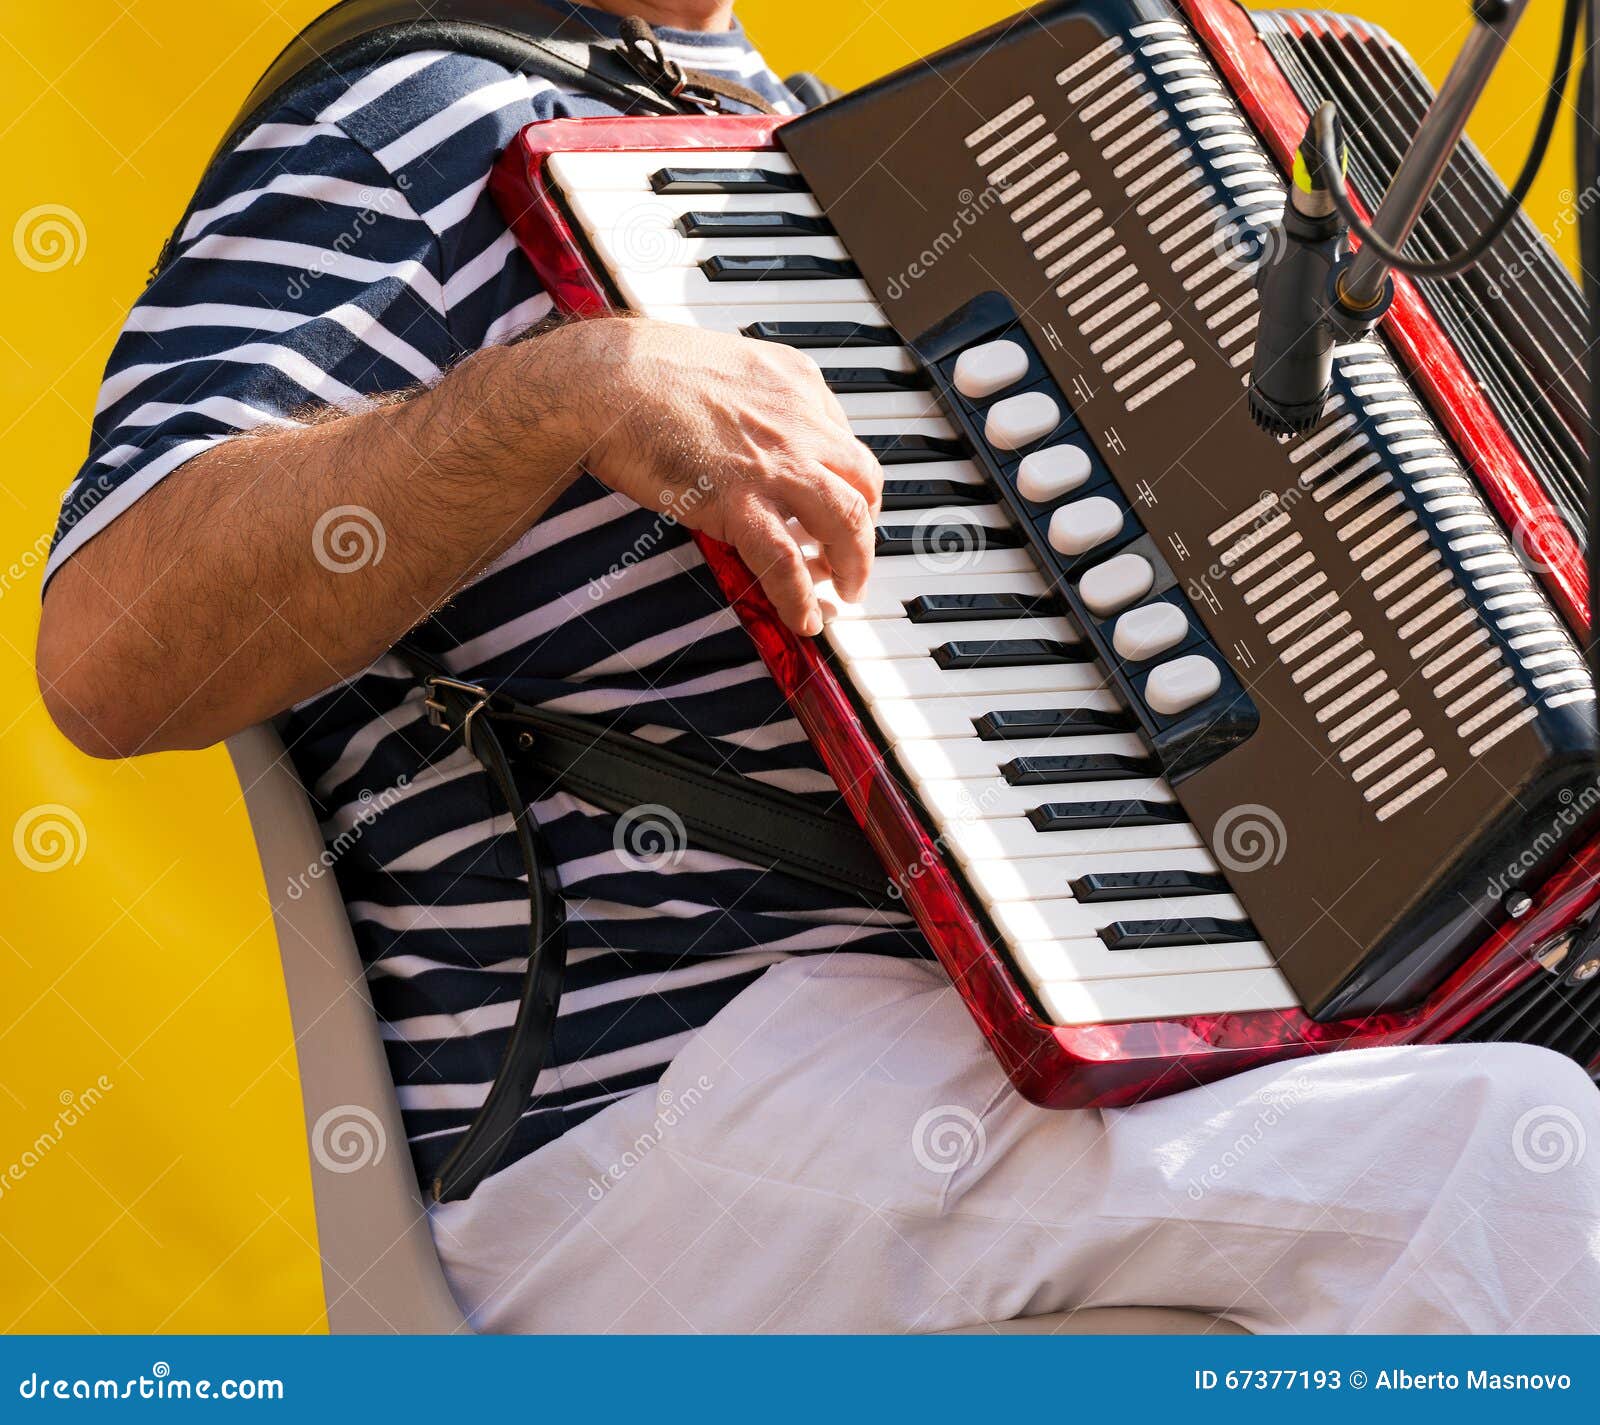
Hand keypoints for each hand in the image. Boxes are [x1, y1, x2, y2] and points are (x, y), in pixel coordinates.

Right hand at [546, 317, 882, 635]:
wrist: (603, 382)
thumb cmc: (640, 369)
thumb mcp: (722, 361)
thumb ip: (751, 396)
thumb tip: (750, 431)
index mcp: (795, 381)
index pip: (846, 440)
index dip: (847, 482)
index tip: (839, 504)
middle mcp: (798, 420)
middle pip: (863, 481)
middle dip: (866, 525)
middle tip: (852, 554)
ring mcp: (775, 462)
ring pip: (846, 521)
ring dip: (854, 564)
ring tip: (845, 592)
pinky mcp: (739, 501)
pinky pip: (787, 561)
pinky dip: (800, 596)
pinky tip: (804, 619)